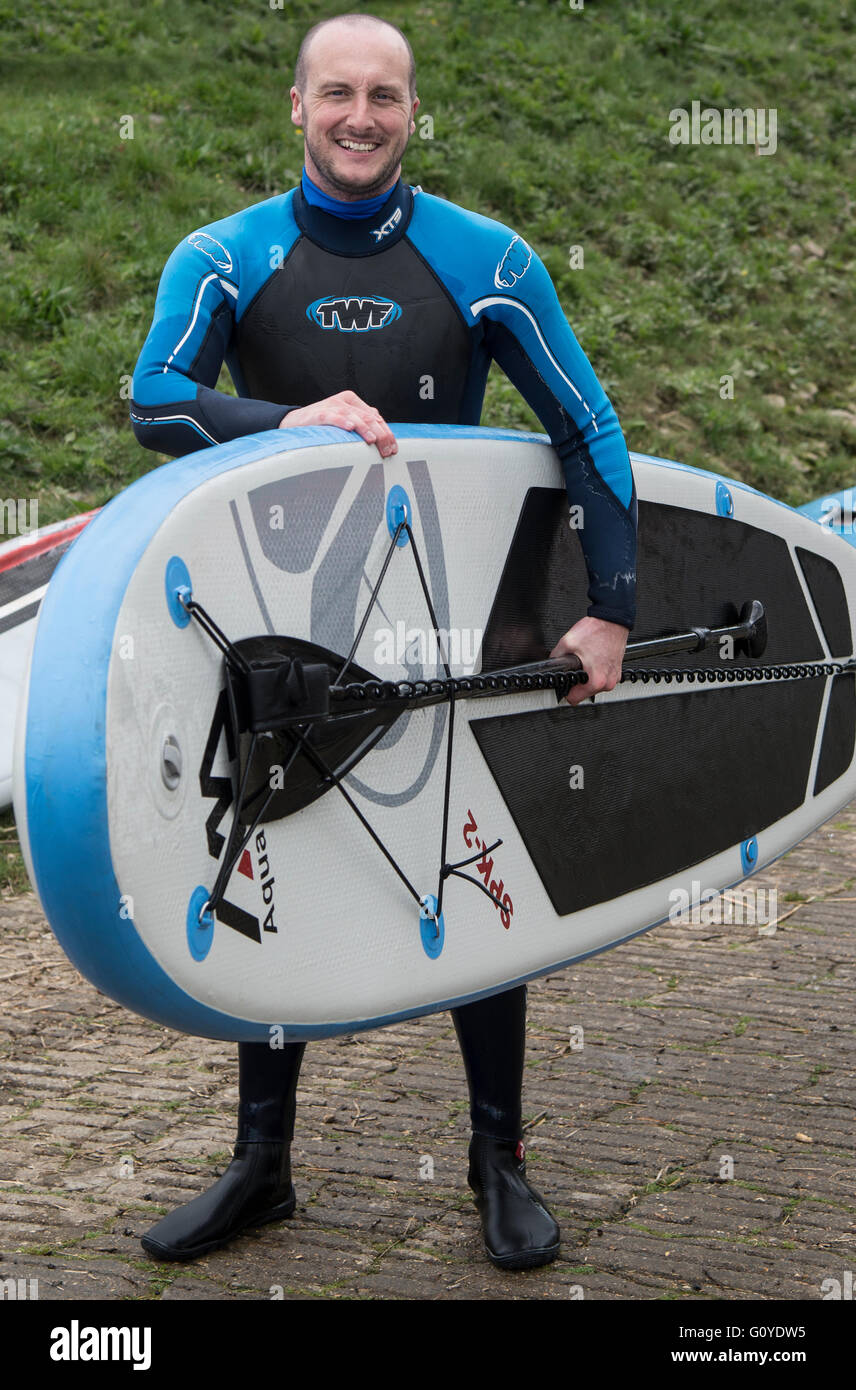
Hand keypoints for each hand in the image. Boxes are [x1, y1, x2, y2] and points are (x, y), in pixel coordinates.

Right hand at [279, 391, 396, 456]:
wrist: (293, 422)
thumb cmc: (321, 425)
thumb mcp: (344, 422)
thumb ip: (361, 425)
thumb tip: (382, 437)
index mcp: (353, 402)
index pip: (375, 417)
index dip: (387, 433)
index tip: (393, 449)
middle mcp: (344, 402)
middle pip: (369, 418)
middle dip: (381, 435)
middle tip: (386, 451)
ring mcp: (332, 406)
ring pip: (355, 417)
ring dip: (366, 430)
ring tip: (373, 441)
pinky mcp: (319, 413)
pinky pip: (333, 417)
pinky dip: (342, 422)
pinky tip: (350, 427)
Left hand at [550, 616, 627, 706]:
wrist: (612, 620)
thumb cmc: (596, 631)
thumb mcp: (567, 643)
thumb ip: (555, 658)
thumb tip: (550, 664)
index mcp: (596, 680)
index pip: (574, 699)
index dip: (565, 691)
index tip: (564, 684)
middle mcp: (608, 682)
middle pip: (584, 693)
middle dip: (577, 682)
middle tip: (576, 667)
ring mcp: (615, 677)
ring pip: (594, 686)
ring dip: (588, 677)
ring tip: (586, 661)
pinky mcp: (617, 671)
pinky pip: (603, 678)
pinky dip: (597, 671)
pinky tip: (594, 660)